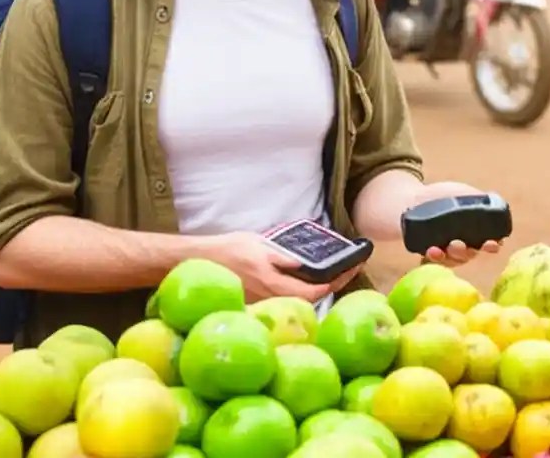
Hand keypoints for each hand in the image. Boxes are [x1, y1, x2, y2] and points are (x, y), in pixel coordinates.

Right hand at [202, 232, 335, 303]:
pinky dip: (300, 294)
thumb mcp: (259, 245)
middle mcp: (270, 298)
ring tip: (334, 275)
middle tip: (348, 271)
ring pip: (298, 303)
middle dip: (333, 286)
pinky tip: (308, 283)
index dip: (337, 282)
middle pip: (310, 301)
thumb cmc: (228, 250)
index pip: (315, 291)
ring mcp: (263, 304)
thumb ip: (282, 257)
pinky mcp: (256, 304)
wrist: (197, 261)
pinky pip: (284, 302)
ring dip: (318, 291)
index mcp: (273, 282)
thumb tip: (305, 265)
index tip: (352, 269)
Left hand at [413, 181, 503, 266]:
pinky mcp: (428, 254)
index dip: (492, 246)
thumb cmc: (441, 195)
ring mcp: (445, 252)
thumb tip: (493, 201)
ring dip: (451, 257)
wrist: (412, 197)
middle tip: (460, 244)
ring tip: (447, 247)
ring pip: (453, 261)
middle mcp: (462, 246)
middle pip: (470, 255)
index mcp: (475, 232)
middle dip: (467, 252)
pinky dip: (435, 258)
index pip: (489, 244)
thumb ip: (478, 199)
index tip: (491, 244)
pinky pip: (433, 262)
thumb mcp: (462, 193)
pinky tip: (432, 250)